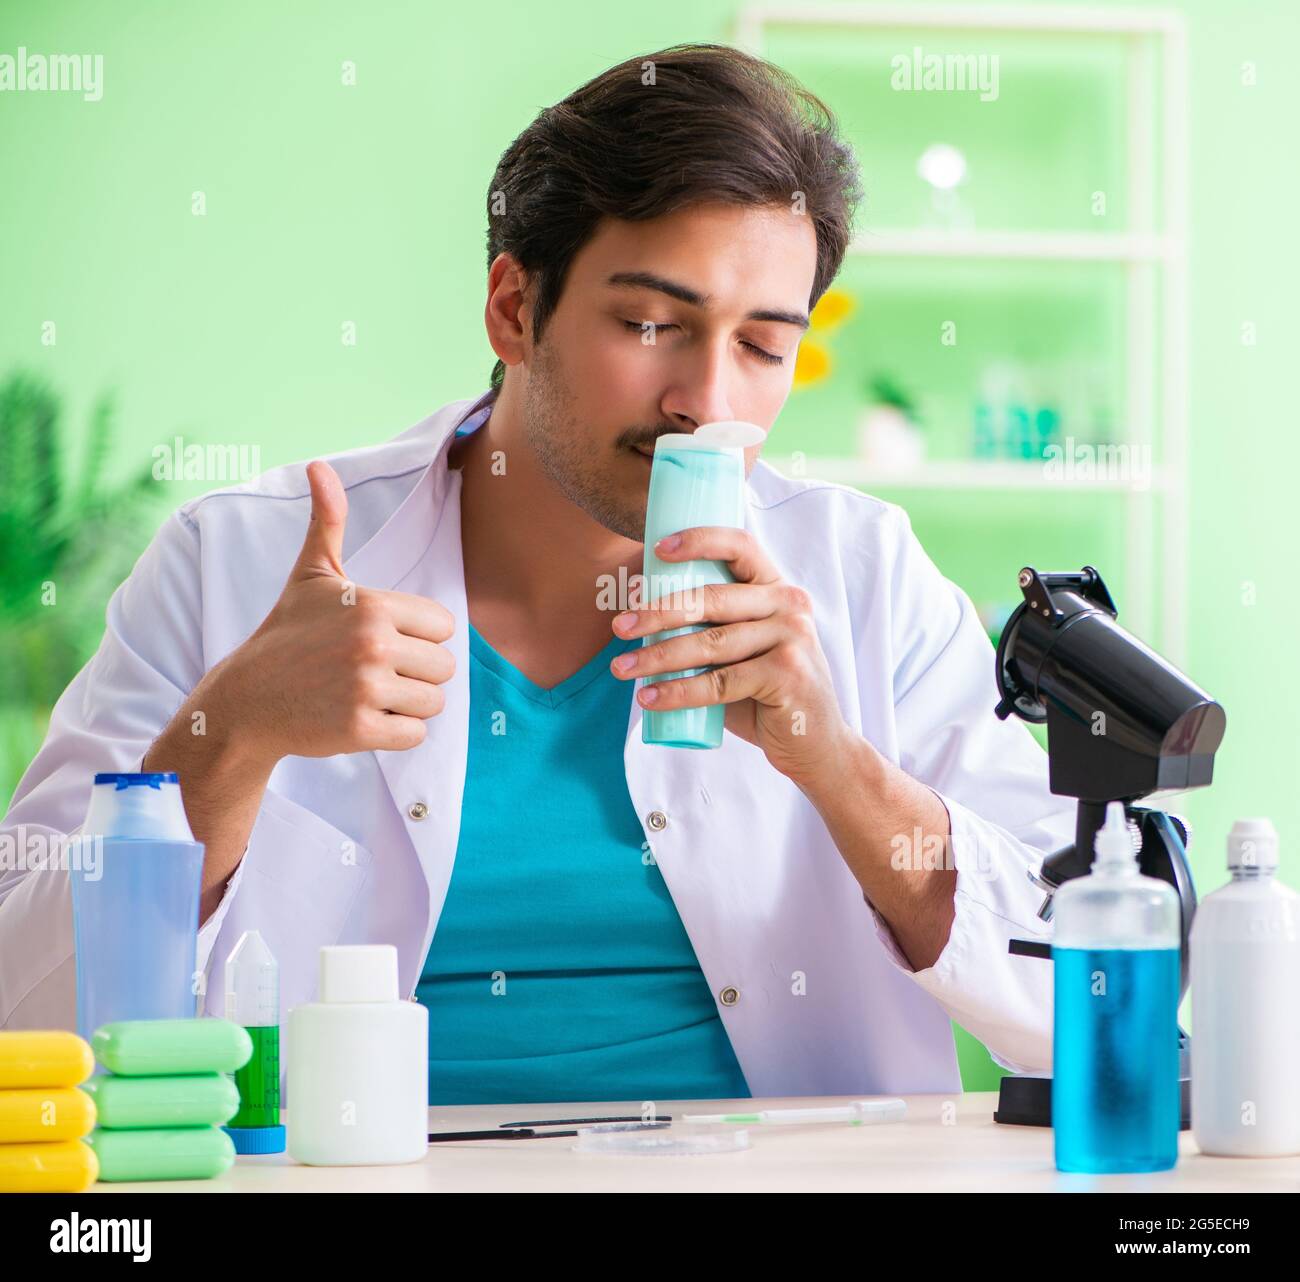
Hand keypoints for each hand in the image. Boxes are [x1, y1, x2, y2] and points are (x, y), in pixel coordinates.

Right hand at [208, 460, 455, 767]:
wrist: (245, 701)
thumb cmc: (286, 635)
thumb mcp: (310, 576)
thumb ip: (327, 522)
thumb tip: (318, 466)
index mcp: (373, 605)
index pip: (444, 627)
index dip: (418, 637)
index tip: (382, 640)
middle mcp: (373, 644)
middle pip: (445, 667)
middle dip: (416, 674)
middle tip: (372, 672)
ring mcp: (366, 688)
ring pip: (434, 703)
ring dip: (408, 705)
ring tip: (367, 694)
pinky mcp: (360, 729)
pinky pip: (415, 735)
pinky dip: (395, 733)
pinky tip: (362, 719)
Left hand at [609, 526, 852, 785]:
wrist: (818, 745)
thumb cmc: (769, 694)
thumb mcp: (744, 652)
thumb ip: (710, 630)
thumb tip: (640, 614)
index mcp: (778, 589)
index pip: (740, 546)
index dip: (699, 541)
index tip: (657, 550)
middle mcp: (790, 605)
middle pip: (711, 598)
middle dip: (658, 613)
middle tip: (620, 626)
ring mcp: (792, 639)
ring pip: (709, 643)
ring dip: (657, 656)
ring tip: (621, 668)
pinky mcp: (786, 676)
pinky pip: (718, 683)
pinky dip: (677, 692)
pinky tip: (649, 697)